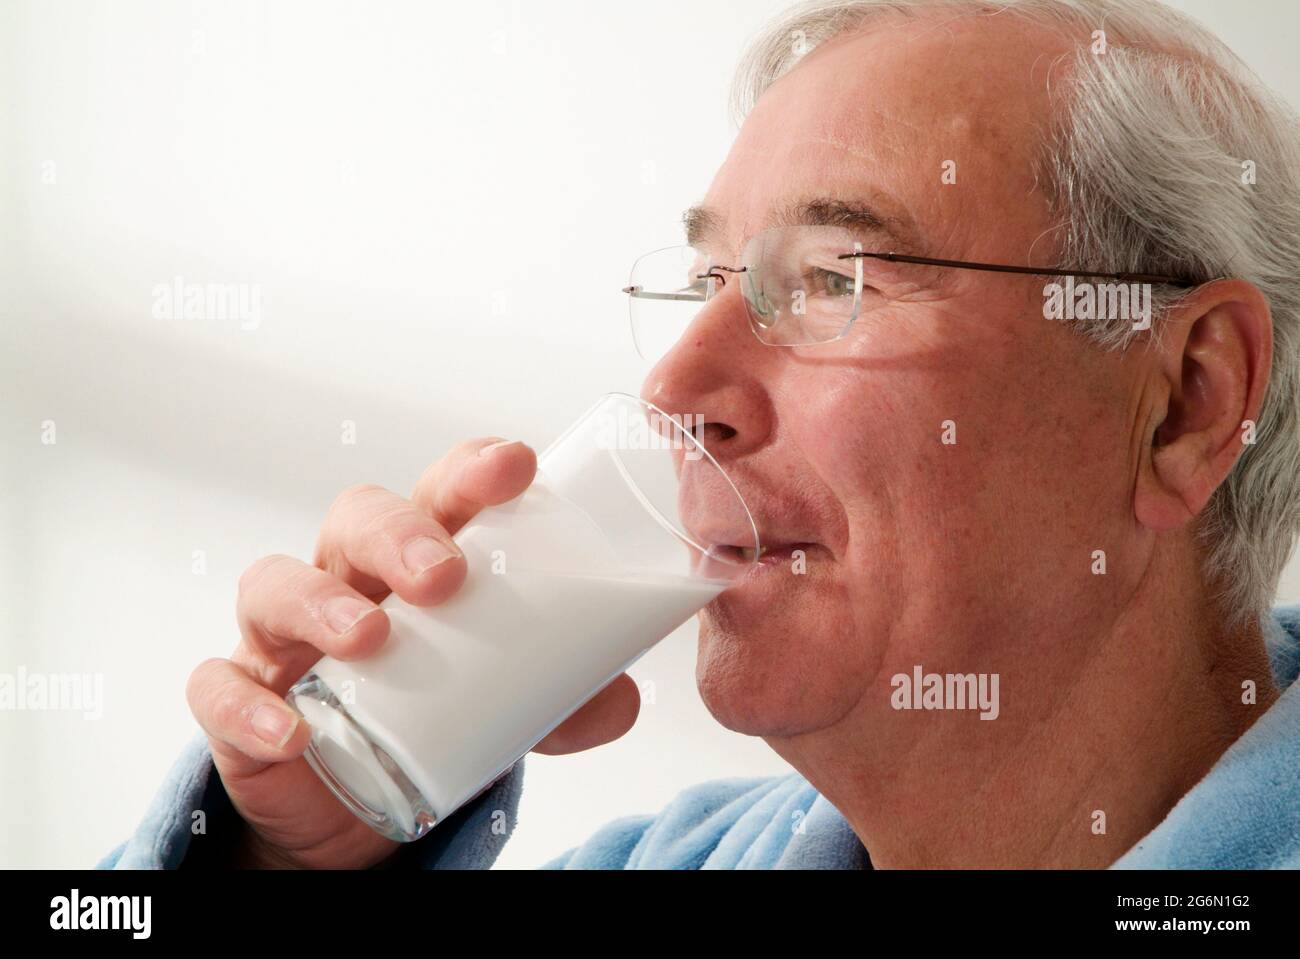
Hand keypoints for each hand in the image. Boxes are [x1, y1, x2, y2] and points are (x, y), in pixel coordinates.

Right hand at [186, 437, 640, 867]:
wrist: (352, 798)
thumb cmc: (430, 708)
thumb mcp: (508, 702)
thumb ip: (565, 697)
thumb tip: (624, 696)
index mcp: (419, 561)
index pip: (441, 491)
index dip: (471, 470)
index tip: (518, 466)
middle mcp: (349, 579)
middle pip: (358, 519)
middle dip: (400, 532)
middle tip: (444, 573)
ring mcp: (286, 636)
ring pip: (277, 584)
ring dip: (321, 603)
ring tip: (371, 638)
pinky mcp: (242, 697)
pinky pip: (221, 686)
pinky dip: (248, 705)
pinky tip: (292, 731)